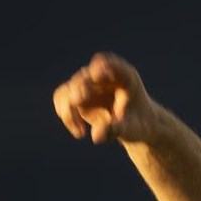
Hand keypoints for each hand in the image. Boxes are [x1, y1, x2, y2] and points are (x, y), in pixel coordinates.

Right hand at [51, 52, 165, 143]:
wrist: (137, 126)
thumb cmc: (139, 124)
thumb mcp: (132, 128)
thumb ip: (116, 129)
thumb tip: (96, 136)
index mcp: (124, 76)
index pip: (109, 64)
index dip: (100, 66)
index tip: (96, 75)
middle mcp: (103, 75)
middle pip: (83, 79)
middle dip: (79, 94)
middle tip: (83, 114)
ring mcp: (88, 84)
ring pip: (67, 90)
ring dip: (69, 111)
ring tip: (80, 133)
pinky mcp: (78, 94)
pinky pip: (61, 99)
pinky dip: (66, 116)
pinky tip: (80, 133)